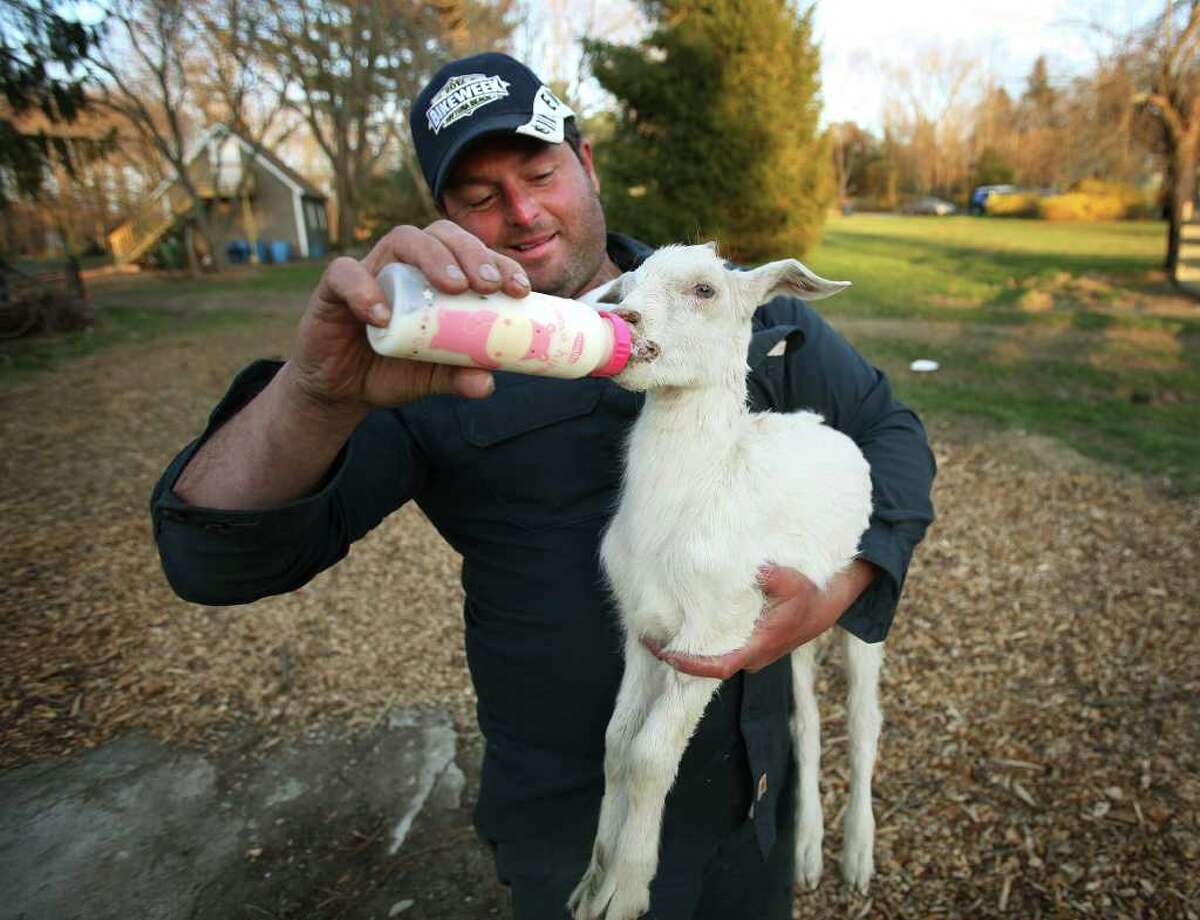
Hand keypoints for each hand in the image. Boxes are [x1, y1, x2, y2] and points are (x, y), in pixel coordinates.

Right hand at [287, 221, 533, 410]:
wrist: (343, 389)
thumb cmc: (394, 369)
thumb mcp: (432, 376)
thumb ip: (458, 376)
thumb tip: (488, 382)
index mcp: (436, 277)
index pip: (470, 254)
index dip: (498, 262)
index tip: (520, 289)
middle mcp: (406, 265)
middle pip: (440, 234)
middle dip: (471, 253)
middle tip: (489, 285)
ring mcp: (370, 271)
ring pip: (401, 239)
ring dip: (433, 257)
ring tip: (455, 288)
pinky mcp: (332, 289)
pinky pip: (345, 275)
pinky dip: (365, 290)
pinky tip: (383, 317)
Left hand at [645, 561, 878, 678]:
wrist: (831, 602)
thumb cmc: (811, 593)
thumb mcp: (794, 581)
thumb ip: (772, 576)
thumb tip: (753, 569)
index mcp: (759, 645)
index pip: (718, 667)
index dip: (689, 665)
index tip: (663, 652)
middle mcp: (753, 656)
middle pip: (709, 665)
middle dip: (679, 655)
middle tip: (648, 635)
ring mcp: (753, 653)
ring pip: (716, 656)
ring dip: (690, 646)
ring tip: (660, 627)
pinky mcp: (752, 645)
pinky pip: (722, 647)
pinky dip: (703, 639)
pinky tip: (684, 621)